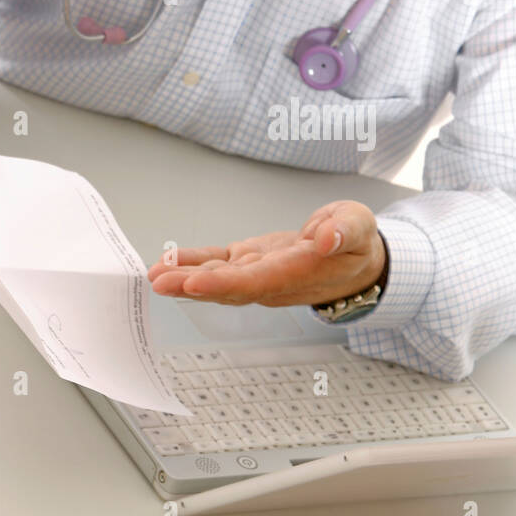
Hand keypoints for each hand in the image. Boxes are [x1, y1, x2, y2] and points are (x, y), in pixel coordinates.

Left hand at [147, 199, 386, 307]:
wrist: (355, 263)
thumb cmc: (357, 244)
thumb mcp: (360, 227)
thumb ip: (345, 231)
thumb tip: (325, 238)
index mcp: (298, 272)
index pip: (257, 282)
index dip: (224, 285)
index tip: (193, 284)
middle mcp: (273, 279)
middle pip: (228, 287)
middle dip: (192, 285)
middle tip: (159, 281)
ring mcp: (259, 271)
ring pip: (218, 278)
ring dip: (185, 277)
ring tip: (155, 274)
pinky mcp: (250, 260)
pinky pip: (218, 263)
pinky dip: (193, 262)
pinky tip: (169, 261)